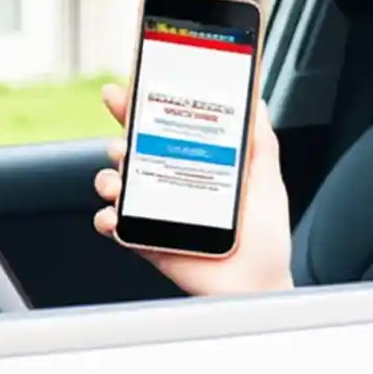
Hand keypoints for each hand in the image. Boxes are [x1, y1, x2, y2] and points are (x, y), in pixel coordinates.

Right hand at [92, 84, 294, 295]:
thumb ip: (260, 142)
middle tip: (122, 138)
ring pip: (116, 184)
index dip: (143, 105)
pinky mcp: (146, 241)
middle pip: (132, 149)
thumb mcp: (267, 180)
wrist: (259, 285)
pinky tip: (114, 214)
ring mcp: (155, 212)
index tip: (130, 87)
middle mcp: (169, 183)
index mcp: (194, 162)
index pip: (163, 126)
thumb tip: (258, 101)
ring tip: (118, 180)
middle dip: (118, 136)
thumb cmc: (265, 237)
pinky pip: (115, 226)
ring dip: (108, 176)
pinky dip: (106, 217)